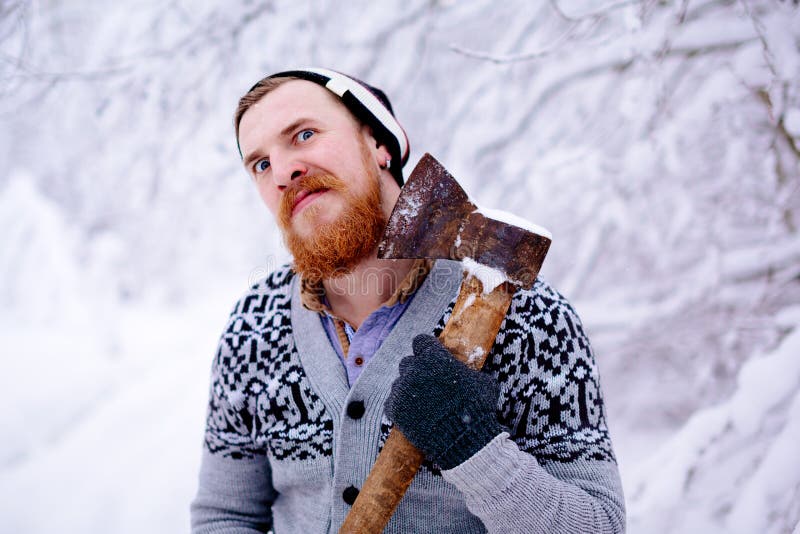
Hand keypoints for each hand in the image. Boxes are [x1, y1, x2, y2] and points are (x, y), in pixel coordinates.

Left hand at [384, 334, 503, 469]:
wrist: (464, 440)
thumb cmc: (477, 408)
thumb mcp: (483, 382)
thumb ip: (469, 372)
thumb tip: (469, 371)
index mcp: (434, 357)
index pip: (421, 341)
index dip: (427, 350)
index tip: (432, 358)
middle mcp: (414, 369)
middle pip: (408, 362)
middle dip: (417, 370)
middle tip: (429, 384)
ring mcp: (402, 389)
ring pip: (400, 383)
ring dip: (408, 390)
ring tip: (423, 404)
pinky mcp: (395, 409)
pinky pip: (393, 403)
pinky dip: (401, 408)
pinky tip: (413, 415)